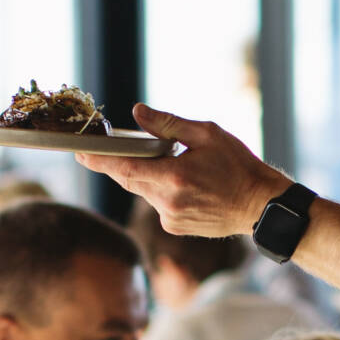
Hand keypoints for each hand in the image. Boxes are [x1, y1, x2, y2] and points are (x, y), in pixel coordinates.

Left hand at [76, 105, 288, 238]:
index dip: (99, 160)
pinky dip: (160, 190)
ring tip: (170, 163)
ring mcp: (170, 219)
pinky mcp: (175, 227)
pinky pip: (157, 204)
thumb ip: (168, 124)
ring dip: (146, 175)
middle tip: (99, 150)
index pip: (125, 167)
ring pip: (143, 191)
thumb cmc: (238, 165)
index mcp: (174, 177)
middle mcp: (168, 202)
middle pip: (129, 180)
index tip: (79, 152)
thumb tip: (137, 112)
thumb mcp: (207, 134)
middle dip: (115, 164)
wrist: (260, 206)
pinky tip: (184, 184)